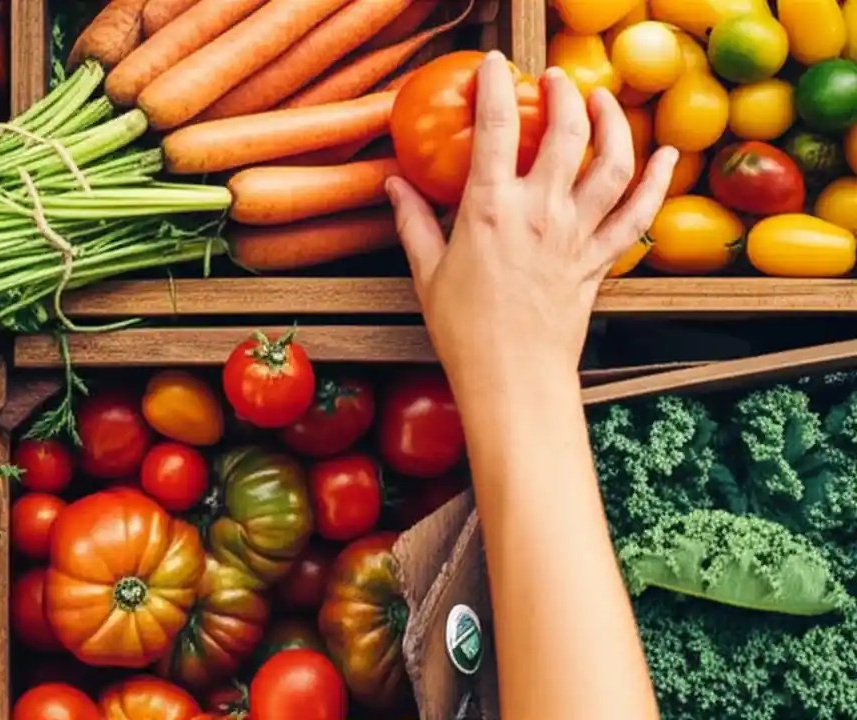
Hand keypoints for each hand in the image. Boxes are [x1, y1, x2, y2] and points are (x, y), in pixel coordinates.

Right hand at [388, 52, 677, 381]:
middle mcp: (539, 213)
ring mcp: (576, 235)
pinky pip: (638, 214)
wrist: (512, 378)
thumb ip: (412, 221)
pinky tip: (664, 154)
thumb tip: (393, 185)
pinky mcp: (599, 260)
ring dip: (612, 123)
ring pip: (611, 163)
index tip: (493, 63)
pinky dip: (656, 181)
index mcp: (490, 210)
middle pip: (565, 132)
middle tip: (554, 79)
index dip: (494, 85)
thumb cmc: (464, 331)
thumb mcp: (425, 272)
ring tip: (602, 100)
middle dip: (563, 93)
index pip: (494, 127)